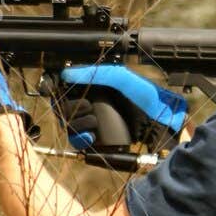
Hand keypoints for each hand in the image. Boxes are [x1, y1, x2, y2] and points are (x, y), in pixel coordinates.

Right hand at [52, 65, 186, 151]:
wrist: (161, 120)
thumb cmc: (145, 96)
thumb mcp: (120, 78)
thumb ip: (96, 72)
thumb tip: (67, 72)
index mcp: (95, 89)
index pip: (67, 91)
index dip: (58, 92)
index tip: (55, 92)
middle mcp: (93, 106)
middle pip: (65, 110)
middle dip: (70, 110)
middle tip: (84, 108)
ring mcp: (95, 125)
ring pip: (70, 127)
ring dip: (75, 125)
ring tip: (91, 123)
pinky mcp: (100, 142)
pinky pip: (80, 143)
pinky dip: (80, 140)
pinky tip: (89, 136)